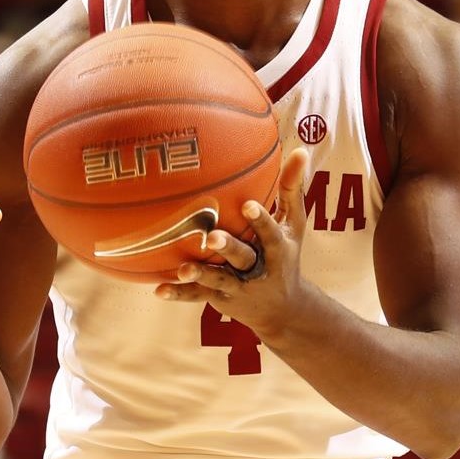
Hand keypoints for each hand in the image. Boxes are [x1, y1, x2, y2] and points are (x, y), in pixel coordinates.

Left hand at [153, 148, 312, 339]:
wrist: (282, 309)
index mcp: (277, 249)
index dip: (261, 220)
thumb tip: (300, 149)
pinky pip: (197, 295)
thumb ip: (292, 189)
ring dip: (200, 274)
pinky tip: (159, 290)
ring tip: (182, 269)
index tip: (248, 205)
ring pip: (217, 278)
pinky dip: (179, 293)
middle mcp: (257, 268)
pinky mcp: (220, 297)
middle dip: (229, 248)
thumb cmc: (286, 255)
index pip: (270, 233)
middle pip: (243, 257)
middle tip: (212, 237)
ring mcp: (237, 285)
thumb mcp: (293, 225)